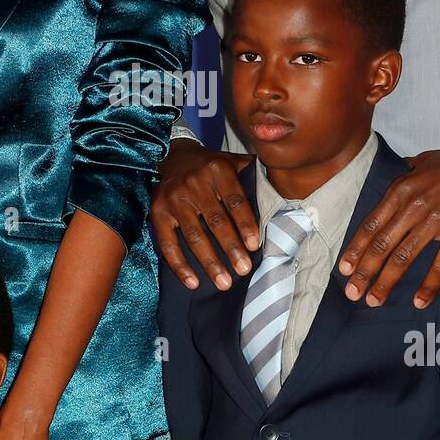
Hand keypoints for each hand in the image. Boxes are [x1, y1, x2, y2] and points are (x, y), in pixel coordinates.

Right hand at [152, 139, 257, 288]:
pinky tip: (193, 282)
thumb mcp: (233, 161)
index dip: (246, 224)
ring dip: (209, 262)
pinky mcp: (157, 212)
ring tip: (224, 283)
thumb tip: (282, 189)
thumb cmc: (212, 167)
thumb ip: (254, 174)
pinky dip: (179, 265)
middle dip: (230, 248)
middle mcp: (194, 183)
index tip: (254, 246)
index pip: (235, 200)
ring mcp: (174, 198)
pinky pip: (167, 243)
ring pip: (193, 235)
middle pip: (215, 221)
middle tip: (243, 270)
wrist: (174, 157)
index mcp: (217, 170)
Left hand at [338, 137, 439, 308]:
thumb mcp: (423, 162)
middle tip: (353, 293)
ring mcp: (436, 220)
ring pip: (404, 257)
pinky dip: (429, 286)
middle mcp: (413, 206)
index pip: (371, 225)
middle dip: (364, 272)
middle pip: (381, 245)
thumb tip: (399, 171)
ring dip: (387, 282)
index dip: (355, 249)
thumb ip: (406, 173)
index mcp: (401, 191)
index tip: (344, 269)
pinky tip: (419, 302)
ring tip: (374, 301)